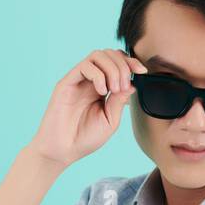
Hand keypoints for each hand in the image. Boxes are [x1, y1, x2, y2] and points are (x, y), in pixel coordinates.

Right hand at [28, 49, 147, 169]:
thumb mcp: (111, 120)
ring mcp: (78, 80)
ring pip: (98, 55)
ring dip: (112, 68)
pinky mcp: (66, 83)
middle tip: (123, 87)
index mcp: (102, 88)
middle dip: (123, 66)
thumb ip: (120, 101)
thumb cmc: (84, 139)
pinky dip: (98, 75)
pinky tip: (101, 92)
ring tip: (114, 89)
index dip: (131, 63)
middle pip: (110, 54)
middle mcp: (90, 81)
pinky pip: (85, 66)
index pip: (118, 63)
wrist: (62, 151)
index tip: (142, 72)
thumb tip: (132, 84)